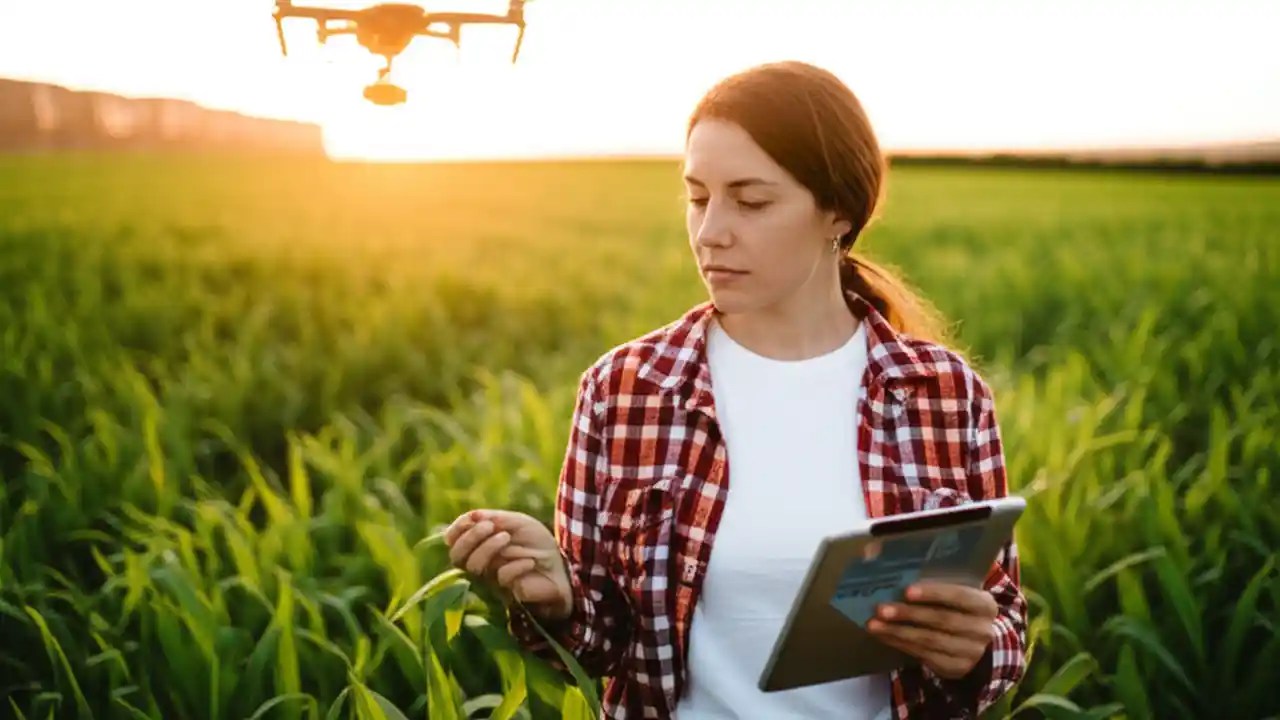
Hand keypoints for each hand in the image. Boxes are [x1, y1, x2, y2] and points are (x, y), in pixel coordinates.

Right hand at [443, 509, 573, 620]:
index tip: (469, 519)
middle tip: (490, 527)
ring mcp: (492, 578)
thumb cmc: (537, 542)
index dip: (456, 530)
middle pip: (457, 556)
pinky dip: (515, 566)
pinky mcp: (507, 591)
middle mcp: (482, 562)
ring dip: (487, 548)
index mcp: (480, 544)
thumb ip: (495, 518)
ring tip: (507, 538)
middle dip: (470, 538)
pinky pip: (501, 577)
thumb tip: (472, 515)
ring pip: (474, 567)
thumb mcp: (518, 523)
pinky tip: (530, 561)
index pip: (453, 541)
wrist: (561, 565)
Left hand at [866, 581, 997, 679]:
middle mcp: (982, 630)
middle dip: (908, 614)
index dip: (934, 593)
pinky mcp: (956, 668)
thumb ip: (934, 578)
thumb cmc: (957, 608)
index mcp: (984, 605)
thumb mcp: (955, 592)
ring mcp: (970, 652)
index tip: (907, 590)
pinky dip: (900, 644)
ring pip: (929, 640)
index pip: (960, 596)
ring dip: (898, 631)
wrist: (974, 642)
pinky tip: (884, 635)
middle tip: (881, 608)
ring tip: (874, 624)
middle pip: (942, 620)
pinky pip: (924, 655)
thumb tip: (884, 556)